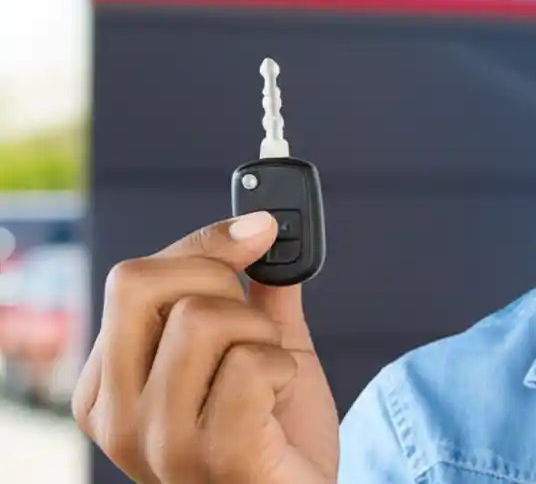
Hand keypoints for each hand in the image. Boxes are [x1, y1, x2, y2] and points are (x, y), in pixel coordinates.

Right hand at [73, 212, 339, 482]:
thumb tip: (260, 224)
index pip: (130, 279)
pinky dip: (282, 370)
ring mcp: (159, 441)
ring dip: (262, 336)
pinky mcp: (216, 456)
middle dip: (223, 283)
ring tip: (267, 380)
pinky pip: (250, 365)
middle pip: (145, 284)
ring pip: (205, 319)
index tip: (257, 229)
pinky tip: (277, 405)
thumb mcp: (256, 348)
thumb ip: (253, 292)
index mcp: (108, 384)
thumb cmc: (271, 434)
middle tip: (254, 326)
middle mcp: (116, 415)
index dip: (204, 243)